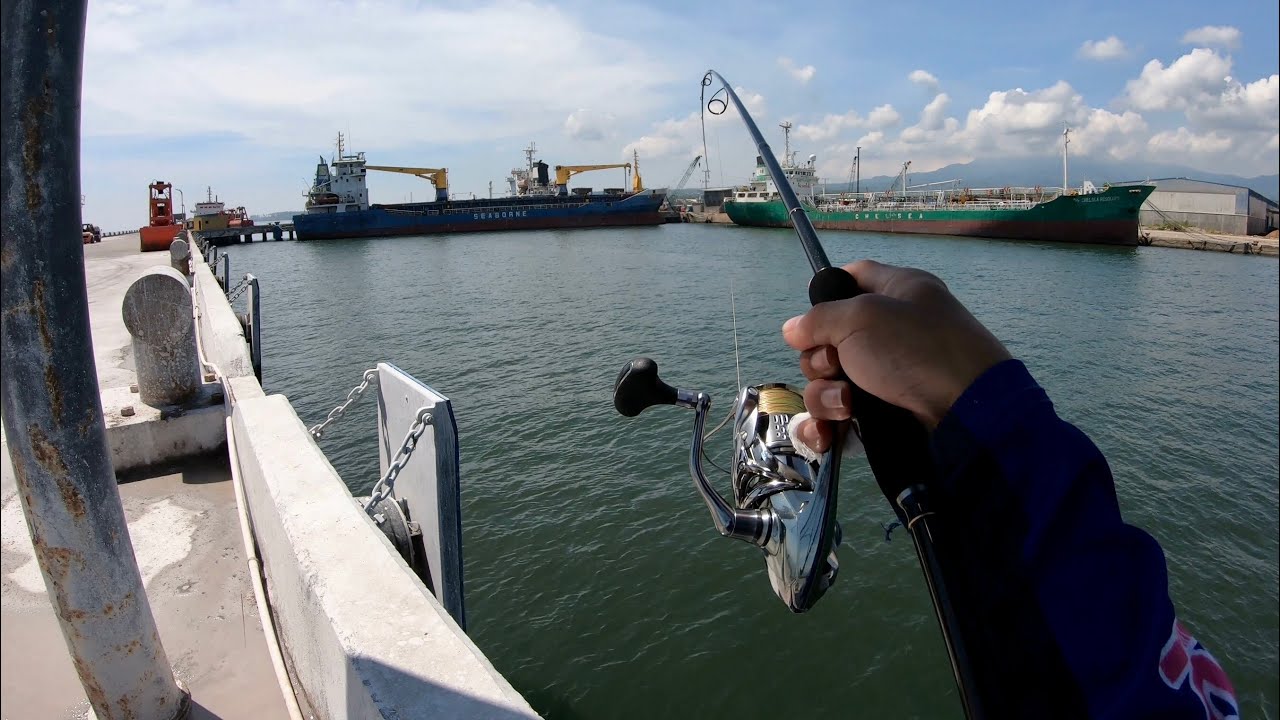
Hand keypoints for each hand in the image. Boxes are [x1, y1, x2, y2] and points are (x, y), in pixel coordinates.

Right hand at [782, 260, 1010, 451]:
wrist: (966, 413)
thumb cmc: (917, 349)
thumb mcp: (863, 317)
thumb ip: (820, 318)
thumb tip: (792, 329)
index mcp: (897, 292)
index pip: (853, 277)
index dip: (827, 292)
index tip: (812, 314)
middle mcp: (891, 330)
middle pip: (830, 338)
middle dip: (820, 358)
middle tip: (837, 365)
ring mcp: (887, 375)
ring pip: (829, 381)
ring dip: (825, 396)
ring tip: (847, 405)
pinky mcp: (882, 414)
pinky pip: (837, 417)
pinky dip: (827, 425)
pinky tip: (828, 435)